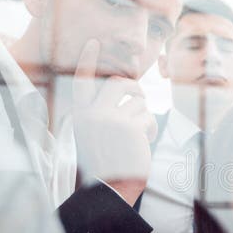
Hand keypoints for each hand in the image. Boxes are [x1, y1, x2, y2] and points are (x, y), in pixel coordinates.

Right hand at [72, 40, 156, 204]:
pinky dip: (150, 129)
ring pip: (137, 102)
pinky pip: (148, 117)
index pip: (82, 81)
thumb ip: (105, 112)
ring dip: (143, 116)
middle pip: (117, 82)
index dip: (88, 60)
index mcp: (81, 115)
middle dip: (133, 88)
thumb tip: (126, 88)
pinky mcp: (130, 127)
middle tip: (139, 98)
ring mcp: (111, 119)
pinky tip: (143, 143)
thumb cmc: (108, 162)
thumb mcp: (97, 134)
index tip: (94, 43)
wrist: (111, 188)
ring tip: (138, 135)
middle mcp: (93, 114)